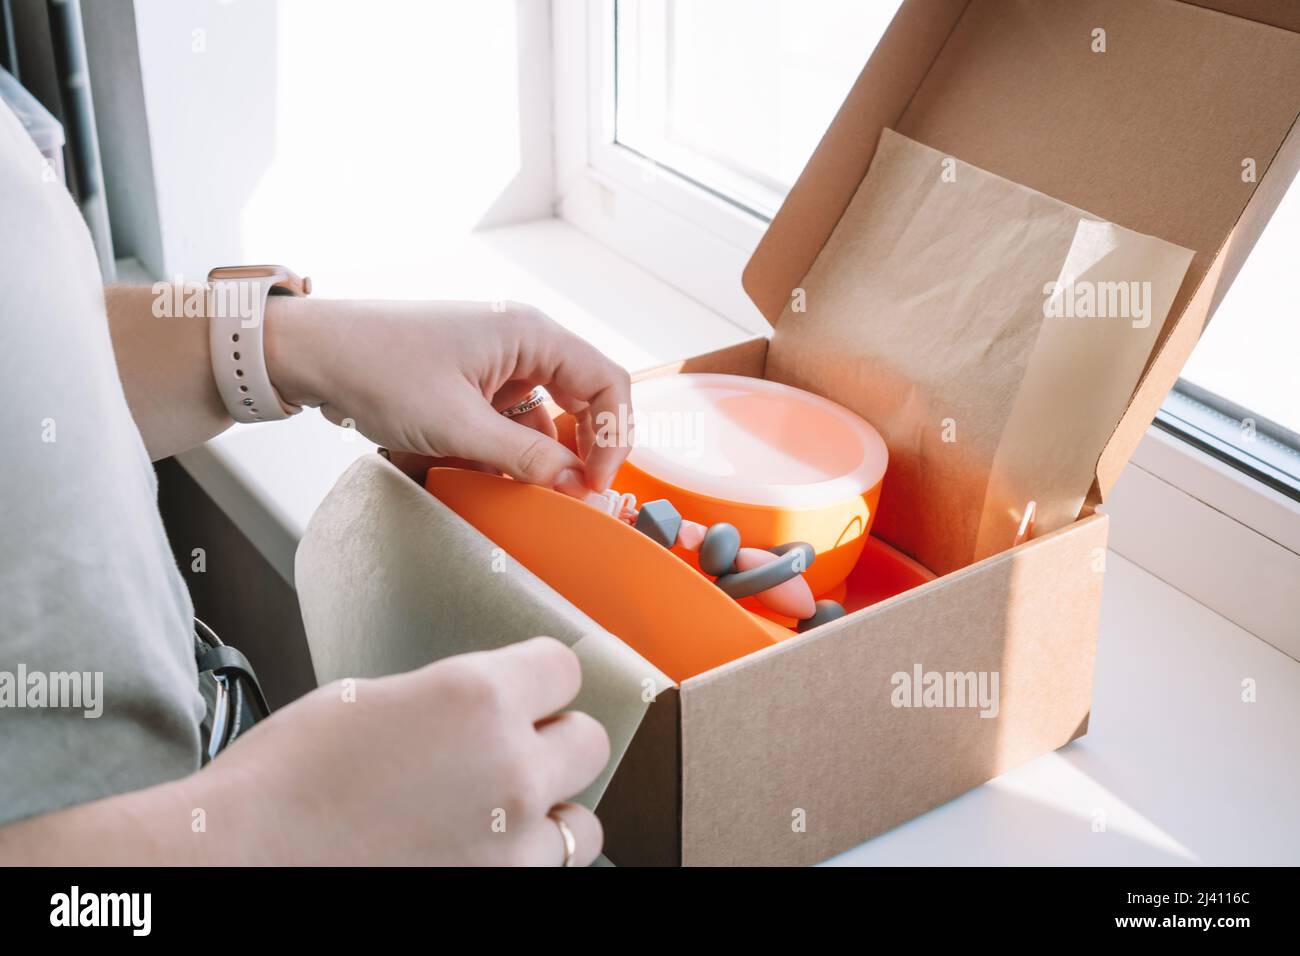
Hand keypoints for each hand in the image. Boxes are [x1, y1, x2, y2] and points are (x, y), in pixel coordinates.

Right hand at [192, 638, 609, 865]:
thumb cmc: (284, 782)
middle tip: (514, 751)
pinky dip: (519, 864)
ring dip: (548, 815)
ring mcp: (510, 846)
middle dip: (554, 743)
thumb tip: (475, 712)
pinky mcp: (498, 895)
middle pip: (588, 742)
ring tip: (499, 817)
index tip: (528, 689)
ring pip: (582, 824)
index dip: (539, 679)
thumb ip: (447, 701)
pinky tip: (475, 856)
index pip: (563, 669)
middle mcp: (510, 769)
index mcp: (477, 698)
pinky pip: (543, 874)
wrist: (239, 863)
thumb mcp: (372, 700)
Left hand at [265, 298, 632, 491]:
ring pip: (546, 418)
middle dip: (583, 450)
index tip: (597, 483)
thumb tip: (574, 485)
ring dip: (540, 457)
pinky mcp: (476, 383)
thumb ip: (523, 458)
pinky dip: (509, 452)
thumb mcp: (456, 424)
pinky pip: (512, 422)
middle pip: (584, 400)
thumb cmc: (379, 368)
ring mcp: (500, 363)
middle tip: (575, 495)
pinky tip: (492, 478)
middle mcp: (523, 344)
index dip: (613, 436)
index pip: (607, 383)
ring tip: (525, 494)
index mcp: (530, 335)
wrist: (315, 353)